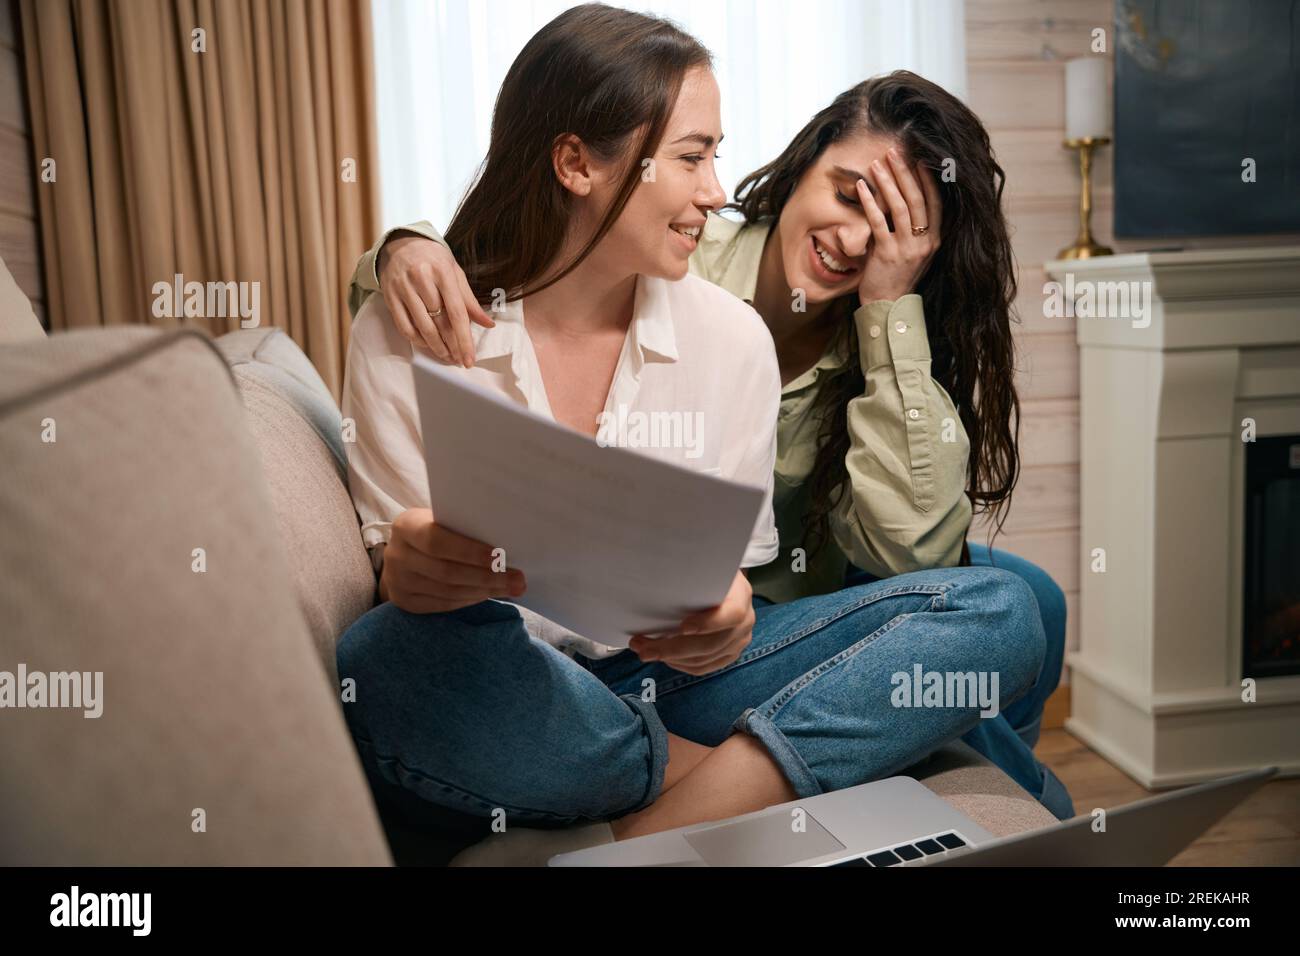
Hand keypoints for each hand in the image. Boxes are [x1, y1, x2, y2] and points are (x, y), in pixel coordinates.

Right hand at [377, 234, 494, 367]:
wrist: (400, 243)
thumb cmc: (433, 259)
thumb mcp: (454, 272)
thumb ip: (470, 300)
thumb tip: (488, 324)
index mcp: (443, 272)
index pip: (457, 312)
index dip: (464, 339)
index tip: (469, 359)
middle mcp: (421, 279)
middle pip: (440, 323)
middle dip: (452, 346)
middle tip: (459, 360)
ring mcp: (403, 288)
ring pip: (422, 327)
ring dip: (436, 347)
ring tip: (446, 356)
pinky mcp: (389, 296)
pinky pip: (404, 326)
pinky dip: (417, 340)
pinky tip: (428, 345)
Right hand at [379, 508, 525, 612]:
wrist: (404, 549)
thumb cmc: (435, 528)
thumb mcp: (441, 519)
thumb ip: (463, 526)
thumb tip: (508, 542)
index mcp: (406, 526)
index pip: (437, 542)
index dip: (470, 552)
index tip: (501, 557)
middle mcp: (396, 555)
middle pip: (446, 572)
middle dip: (486, 577)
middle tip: (518, 579)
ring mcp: (397, 581)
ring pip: (447, 591)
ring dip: (483, 591)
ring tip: (510, 588)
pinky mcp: (404, 601)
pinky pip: (443, 605)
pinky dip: (469, 600)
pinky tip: (487, 594)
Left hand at [628, 571, 754, 675]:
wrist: (726, 583)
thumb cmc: (709, 573)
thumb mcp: (704, 566)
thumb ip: (688, 572)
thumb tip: (654, 574)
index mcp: (741, 595)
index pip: (732, 614)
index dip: (708, 623)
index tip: (683, 626)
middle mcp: (745, 621)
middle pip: (711, 644)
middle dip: (673, 648)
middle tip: (644, 648)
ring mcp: (739, 641)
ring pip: (703, 660)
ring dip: (670, 658)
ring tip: (644, 649)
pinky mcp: (729, 654)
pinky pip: (704, 667)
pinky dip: (680, 664)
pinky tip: (664, 657)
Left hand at [853, 146, 942, 302]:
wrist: (888, 305)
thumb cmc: (898, 275)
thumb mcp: (916, 251)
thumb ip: (917, 229)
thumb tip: (910, 198)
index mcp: (935, 239)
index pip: (936, 203)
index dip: (928, 180)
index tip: (919, 159)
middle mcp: (925, 242)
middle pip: (918, 200)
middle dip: (905, 173)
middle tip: (893, 153)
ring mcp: (907, 248)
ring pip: (901, 208)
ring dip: (888, 183)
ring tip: (877, 164)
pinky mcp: (888, 254)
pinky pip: (879, 222)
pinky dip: (870, 203)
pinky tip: (862, 188)